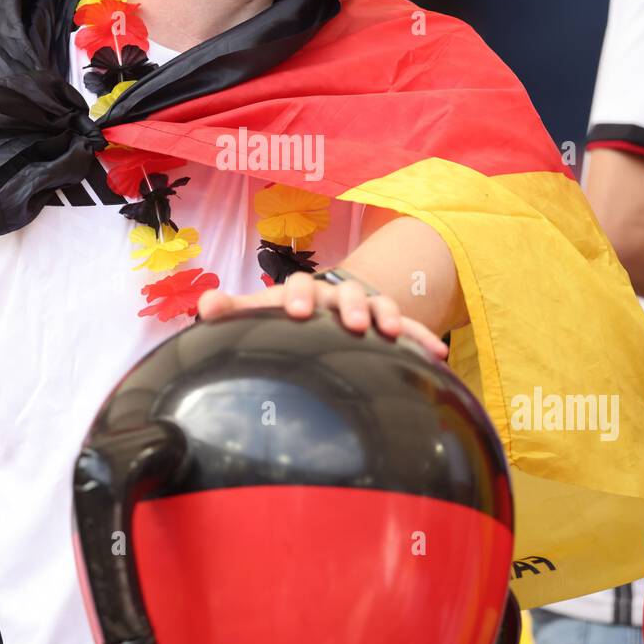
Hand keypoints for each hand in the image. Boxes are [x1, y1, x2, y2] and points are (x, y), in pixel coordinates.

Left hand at [195, 270, 448, 358]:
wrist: (328, 311)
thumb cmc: (288, 316)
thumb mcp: (261, 314)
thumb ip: (234, 312)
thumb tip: (206, 303)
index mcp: (304, 293)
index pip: (300, 287)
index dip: (298, 296)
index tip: (296, 312)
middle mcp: (337, 295)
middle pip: (347, 292)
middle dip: (350, 304)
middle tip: (352, 321)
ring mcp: (367, 308)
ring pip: (380, 306)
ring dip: (387, 315)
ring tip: (391, 332)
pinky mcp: (390, 325)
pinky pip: (410, 331)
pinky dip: (422, 339)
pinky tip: (437, 356)